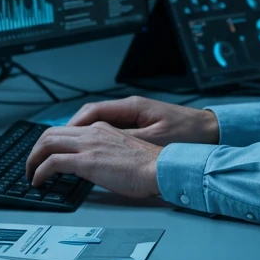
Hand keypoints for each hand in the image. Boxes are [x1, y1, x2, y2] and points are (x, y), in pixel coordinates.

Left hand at [25, 121, 162, 200]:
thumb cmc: (149, 166)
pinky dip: (40, 172)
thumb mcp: (124, 151)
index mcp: (102, 128)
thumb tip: (95, 164)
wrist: (160, 168)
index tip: (46, 155)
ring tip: (30, 174)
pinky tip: (38, 181)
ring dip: (33, 159)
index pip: (67, 130)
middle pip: (51, 133)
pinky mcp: (86, 161)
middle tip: (31, 164)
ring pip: (47, 143)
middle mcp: (92, 132)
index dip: (51, 142)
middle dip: (36, 149)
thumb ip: (107, 152)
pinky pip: (52, 163)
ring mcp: (88, 145)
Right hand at [65, 95, 218, 145]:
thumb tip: (98, 145)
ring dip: (80, 135)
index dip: (71, 127)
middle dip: (67, 131)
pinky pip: (108, 128)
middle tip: (49, 148)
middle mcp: (129, 108)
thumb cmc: (187, 132)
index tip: (55, 140)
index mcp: (130, 107)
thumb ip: (125, 140)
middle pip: (88, 115)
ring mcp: (133, 115)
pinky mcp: (139, 125)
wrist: (209, 130)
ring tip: (63, 151)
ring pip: (97, 122)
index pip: (90, 112)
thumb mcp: (154, 139)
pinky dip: (94, 138)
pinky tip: (89, 151)